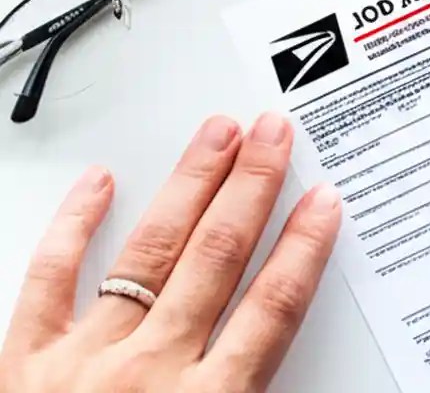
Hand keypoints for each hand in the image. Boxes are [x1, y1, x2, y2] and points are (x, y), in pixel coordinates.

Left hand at [0, 113, 340, 392]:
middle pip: (218, 259)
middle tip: (274, 137)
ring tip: (217, 138)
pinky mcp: (22, 360)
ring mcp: (84, 360)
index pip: (271, 308)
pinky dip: (75, 226)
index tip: (323, 203)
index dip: (304, 248)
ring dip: (191, 187)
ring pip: (151, 253)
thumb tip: (295, 383)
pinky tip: (99, 185)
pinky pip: (49, 278)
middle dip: (253, 188)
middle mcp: (150, 372)